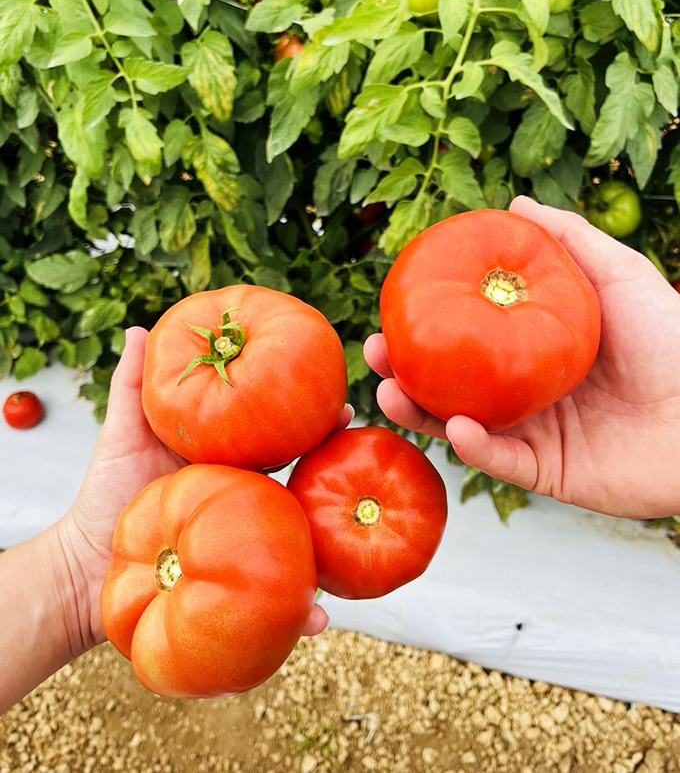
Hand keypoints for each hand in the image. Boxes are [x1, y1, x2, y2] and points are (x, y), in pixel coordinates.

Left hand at [60, 327, 350, 651]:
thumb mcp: (121, 435)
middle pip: (300, 477)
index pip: (275, 433)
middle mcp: (243, 496)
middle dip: (335, 460)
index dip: (307, 417)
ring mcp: (244, 537)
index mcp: (226, 461)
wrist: (86, 565)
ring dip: (335, 539)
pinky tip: (319, 619)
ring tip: (361, 530)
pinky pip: (274, 599)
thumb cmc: (105, 495)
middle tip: (359, 434)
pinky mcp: (239, 582)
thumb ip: (133, 384)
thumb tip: (138, 328)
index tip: (336, 398)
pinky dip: (301, 612)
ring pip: (300, 538)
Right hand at [365, 197, 679, 518]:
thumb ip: (569, 240)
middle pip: (452, 383)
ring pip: (463, 425)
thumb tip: (517, 203)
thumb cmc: (674, 338)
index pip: (469, 336)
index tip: (396, 305)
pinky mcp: (549, 473)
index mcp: (536, 348)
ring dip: (420, 413)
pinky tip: (455, 426)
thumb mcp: (619, 274)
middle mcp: (527, 390)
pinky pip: (502, 462)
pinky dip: (475, 447)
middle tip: (373, 351)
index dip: (429, 323)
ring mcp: (535, 433)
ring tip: (387, 392)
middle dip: (405, 370)